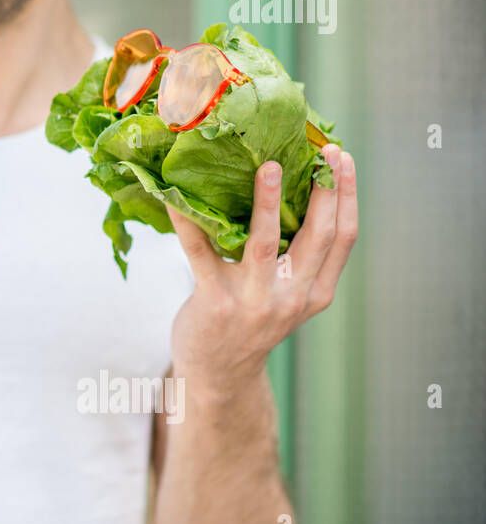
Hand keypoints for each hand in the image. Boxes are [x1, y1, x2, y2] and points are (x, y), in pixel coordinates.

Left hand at [165, 143, 357, 399]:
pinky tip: (176, 195)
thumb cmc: (251, 321)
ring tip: (269, 167)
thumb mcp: (287, 296)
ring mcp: (254, 301)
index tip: (345, 158)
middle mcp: (291, 298)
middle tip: (325, 150)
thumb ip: (295, 259)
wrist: (218, 374)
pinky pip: (201, 253)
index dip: (348, 195)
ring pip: (266, 244)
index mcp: (315, 292)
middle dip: (326, 190)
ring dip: (269, 202)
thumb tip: (289, 188)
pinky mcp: (215, 301)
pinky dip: (187, 222)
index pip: (343, 238)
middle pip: (318, 236)